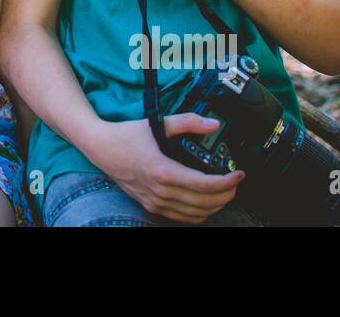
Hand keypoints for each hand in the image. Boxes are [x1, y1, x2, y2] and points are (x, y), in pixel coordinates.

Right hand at [82, 113, 245, 223]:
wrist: (101, 148)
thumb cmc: (126, 135)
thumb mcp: (157, 123)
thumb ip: (187, 122)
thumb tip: (213, 124)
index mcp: (163, 171)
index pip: (205, 185)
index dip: (227, 182)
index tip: (239, 175)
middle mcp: (160, 191)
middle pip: (204, 203)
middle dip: (226, 195)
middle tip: (235, 183)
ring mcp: (155, 201)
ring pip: (195, 214)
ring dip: (214, 206)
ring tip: (224, 193)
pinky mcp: (151, 206)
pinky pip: (181, 217)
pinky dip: (198, 214)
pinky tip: (205, 203)